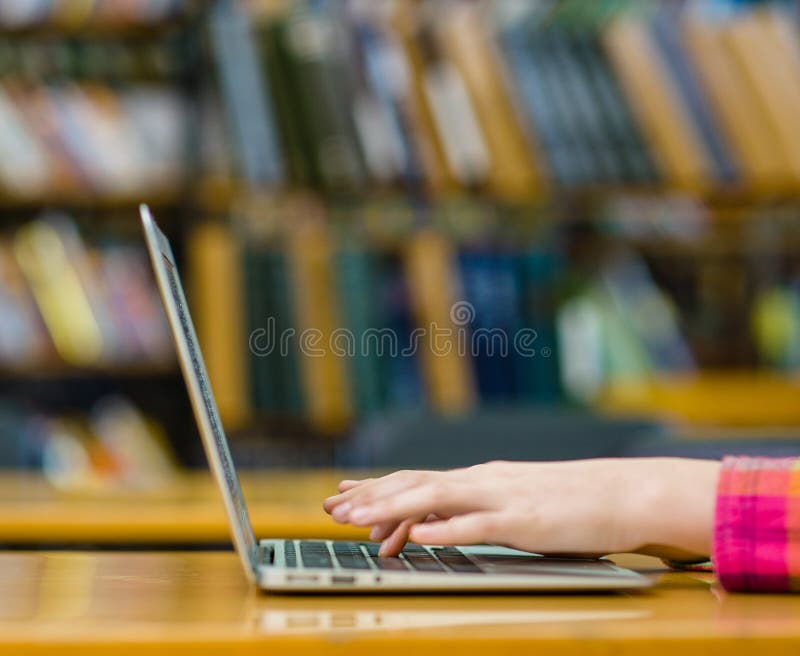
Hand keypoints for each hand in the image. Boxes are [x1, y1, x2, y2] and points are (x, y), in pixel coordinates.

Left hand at [323, 458, 720, 559]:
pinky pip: (477, 524)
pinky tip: (419, 536)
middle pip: (416, 484)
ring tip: (357, 520)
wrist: (622, 492)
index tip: (344, 495)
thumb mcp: (515, 502)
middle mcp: (483, 481)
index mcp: (481, 478)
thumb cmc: (572, 502)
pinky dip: (444, 528)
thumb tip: (442, 523)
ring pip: (436, 497)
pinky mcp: (524, 521)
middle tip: (332, 509)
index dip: (378, 488)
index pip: (418, 478)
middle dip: (370, 497)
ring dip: (392, 508)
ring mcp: (502, 498)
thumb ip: (479, 510)